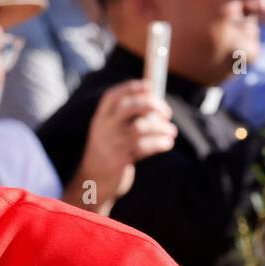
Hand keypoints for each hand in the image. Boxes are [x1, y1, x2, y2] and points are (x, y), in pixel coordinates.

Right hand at [73, 80, 176, 211]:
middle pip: (130, 107)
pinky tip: (166, 143)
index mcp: (100, 118)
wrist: (94, 181)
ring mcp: (112, 144)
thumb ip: (125, 114)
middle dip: (152, 104)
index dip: (130, 87)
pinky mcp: (121, 160)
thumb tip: (150, 91)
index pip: (112, 96)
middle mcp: (104, 128)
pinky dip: (161, 143)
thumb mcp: (109, 130)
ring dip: (162, 127)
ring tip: (170, 132)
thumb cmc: (109, 151)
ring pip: (142, 127)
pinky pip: (146, 146)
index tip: (148, 85)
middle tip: (166, 112)